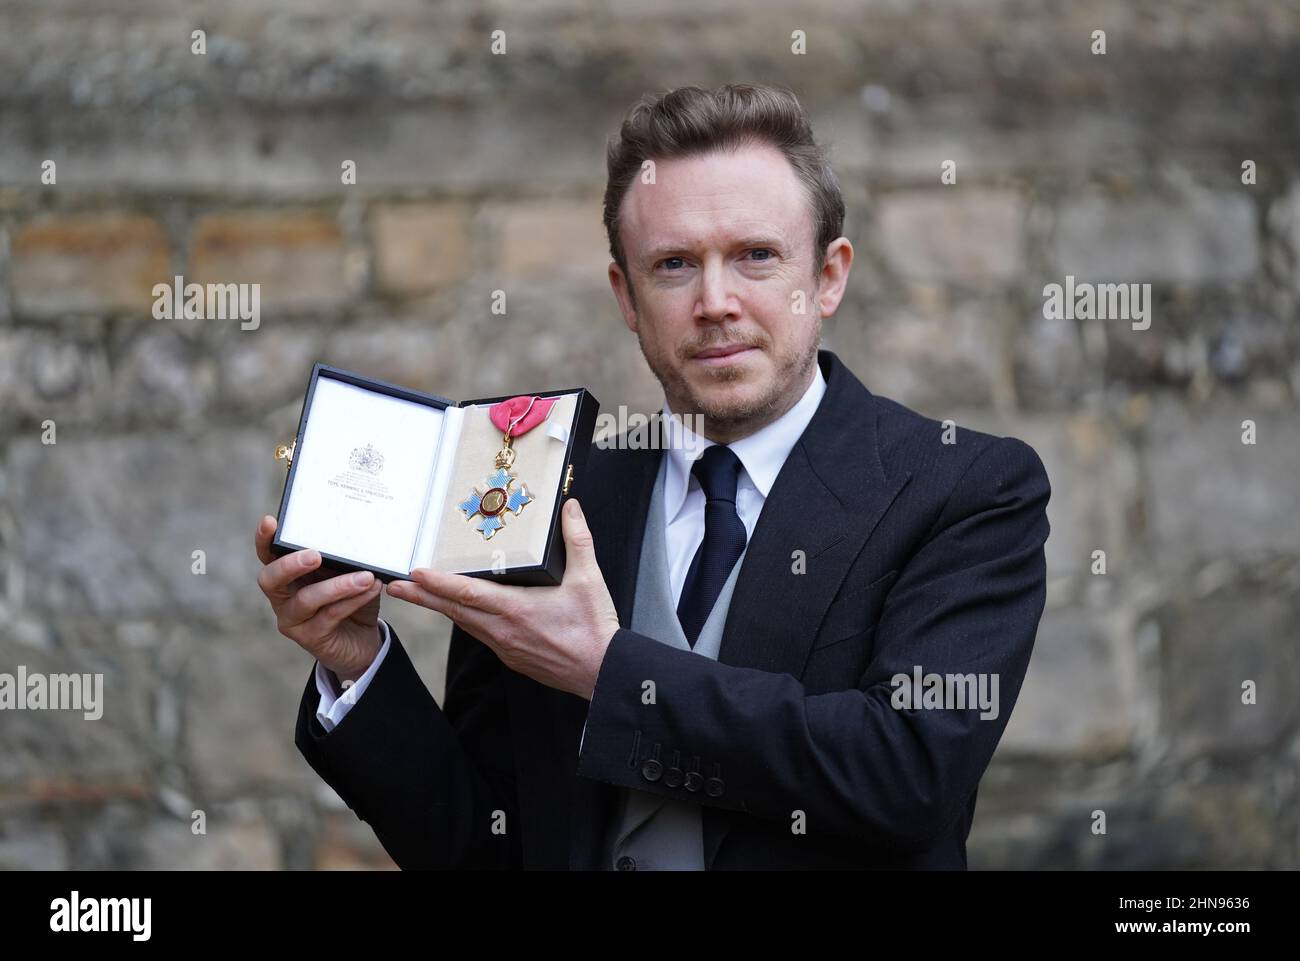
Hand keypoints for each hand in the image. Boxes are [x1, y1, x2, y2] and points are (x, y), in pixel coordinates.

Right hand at [254, 515, 383, 683]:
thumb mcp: (346, 574)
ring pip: (306, 599)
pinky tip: (371, 589)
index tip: (270, 522)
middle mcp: (282, 596)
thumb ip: (342, 559)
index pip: (268, 555)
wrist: (362, 638)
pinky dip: (352, 600)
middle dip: (290, 565)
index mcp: (287, 574)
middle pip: (270, 579)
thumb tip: (354, 537)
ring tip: (365, 577)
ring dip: (337, 586)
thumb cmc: (351, 598)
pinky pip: (330, 615)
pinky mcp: (310, 637)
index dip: (263, 540)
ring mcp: (292, 619)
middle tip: (314, 555)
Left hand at [386, 498, 619, 699]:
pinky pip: (480, 635)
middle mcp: (503, 630)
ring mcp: (505, 647)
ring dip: (440, 608)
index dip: (437, 583)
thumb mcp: (590, 580)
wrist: (603, 673)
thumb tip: (570, 508)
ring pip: (464, 624)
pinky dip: (464, 621)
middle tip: (395, 587)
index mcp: (516, 609)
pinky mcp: (512, 657)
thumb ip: (578, 540)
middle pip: (453, 611)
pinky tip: (461, 613)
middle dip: (422, 598)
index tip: (414, 574)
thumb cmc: (594, 629)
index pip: (467, 593)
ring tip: (419, 595)